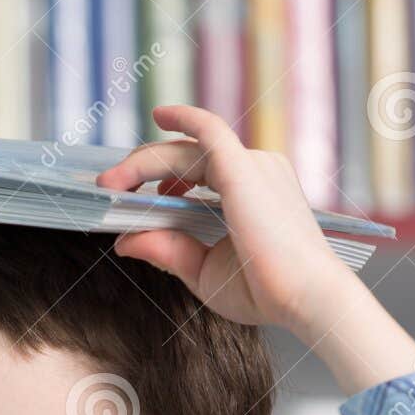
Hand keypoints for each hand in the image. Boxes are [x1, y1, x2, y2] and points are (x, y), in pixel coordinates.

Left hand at [96, 104, 414, 393]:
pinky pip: (207, 130)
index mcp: (252, 192)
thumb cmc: (266, 291)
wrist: (306, 299)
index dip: (159, 180)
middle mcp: (256, 171)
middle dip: (142, 170)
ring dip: (144, 163)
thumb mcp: (203, 272)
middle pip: (186, 158)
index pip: (197, 173)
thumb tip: (123, 241)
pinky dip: (182, 119)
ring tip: (111, 183)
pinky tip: (158, 115)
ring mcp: (252, 165)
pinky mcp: (242, 168)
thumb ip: (166, 251)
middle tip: (108, 189)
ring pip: (185, 151)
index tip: (130, 197)